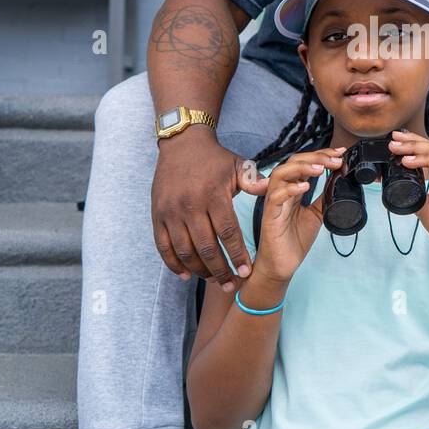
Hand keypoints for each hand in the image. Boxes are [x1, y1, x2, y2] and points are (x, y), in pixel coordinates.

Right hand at [151, 132, 268, 289]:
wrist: (181, 143)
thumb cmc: (215, 159)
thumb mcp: (238, 165)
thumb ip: (254, 180)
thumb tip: (271, 189)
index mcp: (213, 195)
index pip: (228, 233)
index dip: (237, 255)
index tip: (246, 272)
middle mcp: (190, 206)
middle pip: (206, 248)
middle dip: (220, 271)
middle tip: (231, 286)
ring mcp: (171, 212)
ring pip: (185, 251)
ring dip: (199, 270)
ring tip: (213, 281)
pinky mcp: (157, 215)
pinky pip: (163, 246)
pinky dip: (173, 264)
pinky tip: (186, 275)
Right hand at [255, 146, 345, 283]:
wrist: (282, 265)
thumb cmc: (294, 239)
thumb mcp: (317, 214)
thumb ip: (325, 196)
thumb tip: (340, 178)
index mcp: (292, 189)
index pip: (304, 163)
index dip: (322, 155)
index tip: (341, 153)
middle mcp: (281, 191)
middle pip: (293, 162)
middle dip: (316, 157)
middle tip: (336, 160)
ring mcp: (274, 202)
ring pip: (281, 174)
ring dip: (302, 167)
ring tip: (321, 168)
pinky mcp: (270, 216)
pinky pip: (275, 197)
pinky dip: (290, 189)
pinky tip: (305, 187)